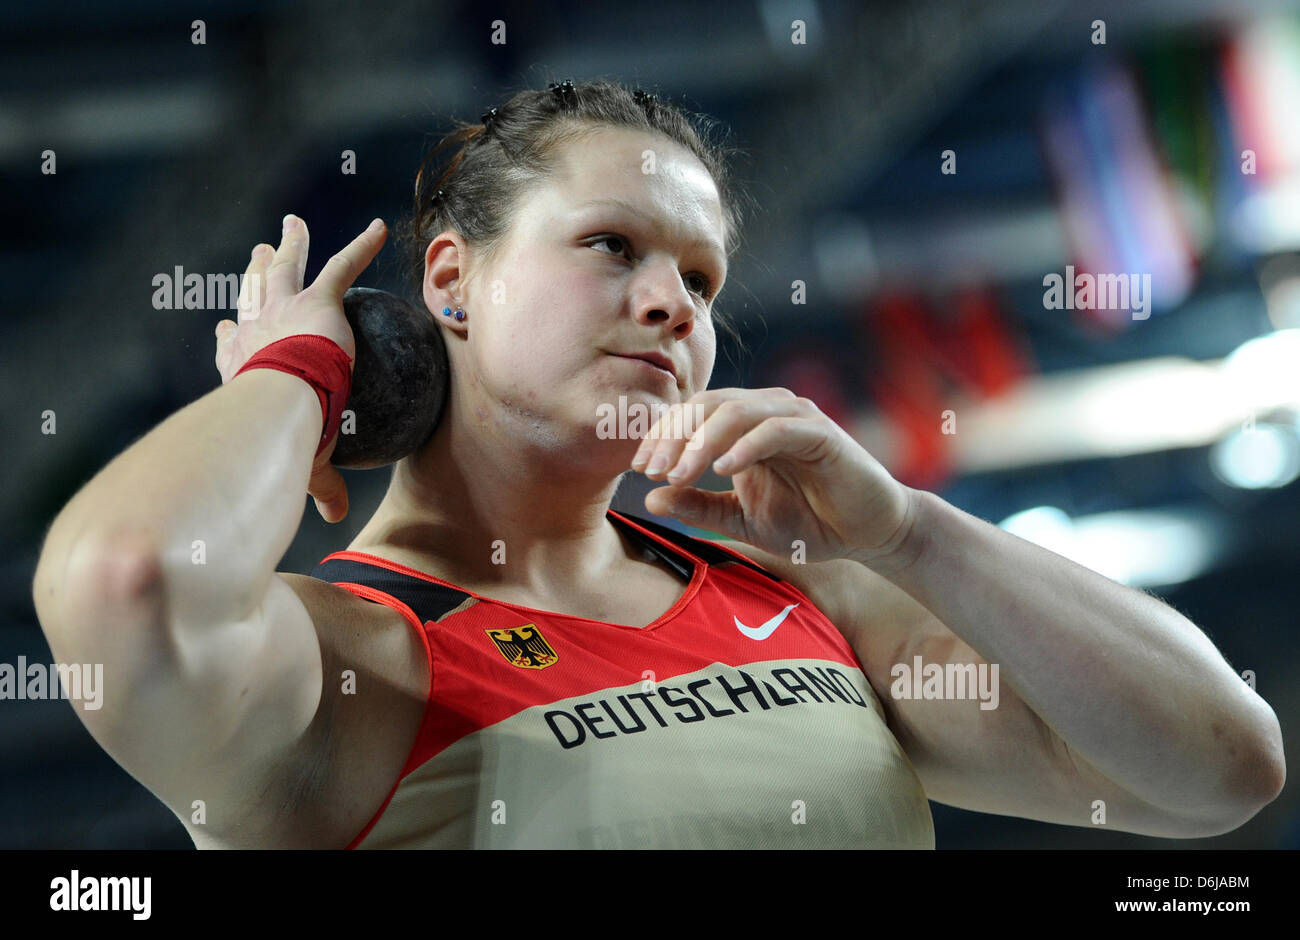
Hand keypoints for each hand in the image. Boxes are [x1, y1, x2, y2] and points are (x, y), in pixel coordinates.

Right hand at [214, 214, 386, 522]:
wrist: (281, 406)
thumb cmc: (281, 439)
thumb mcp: (302, 461)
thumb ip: (322, 484)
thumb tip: (336, 520)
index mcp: (244, 368)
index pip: (235, 347)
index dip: (232, 336)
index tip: (226, 327)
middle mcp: (256, 332)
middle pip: (253, 296)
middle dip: (257, 274)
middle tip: (259, 253)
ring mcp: (284, 311)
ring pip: (286, 269)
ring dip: (291, 246)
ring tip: (292, 226)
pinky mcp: (318, 301)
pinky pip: (344, 266)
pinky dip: (364, 246)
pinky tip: (382, 228)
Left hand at [630, 388, 916, 566]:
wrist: (869, 534)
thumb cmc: (810, 522)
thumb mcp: (741, 520)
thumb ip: (699, 506)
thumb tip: (650, 497)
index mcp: (744, 426)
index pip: (692, 414)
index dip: (663, 436)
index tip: (640, 469)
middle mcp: (767, 411)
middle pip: (707, 405)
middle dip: (673, 436)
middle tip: (652, 469)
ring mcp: (794, 417)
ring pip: (736, 410)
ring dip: (701, 441)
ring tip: (680, 473)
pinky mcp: (820, 433)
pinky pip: (774, 429)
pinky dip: (745, 446)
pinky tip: (723, 470)